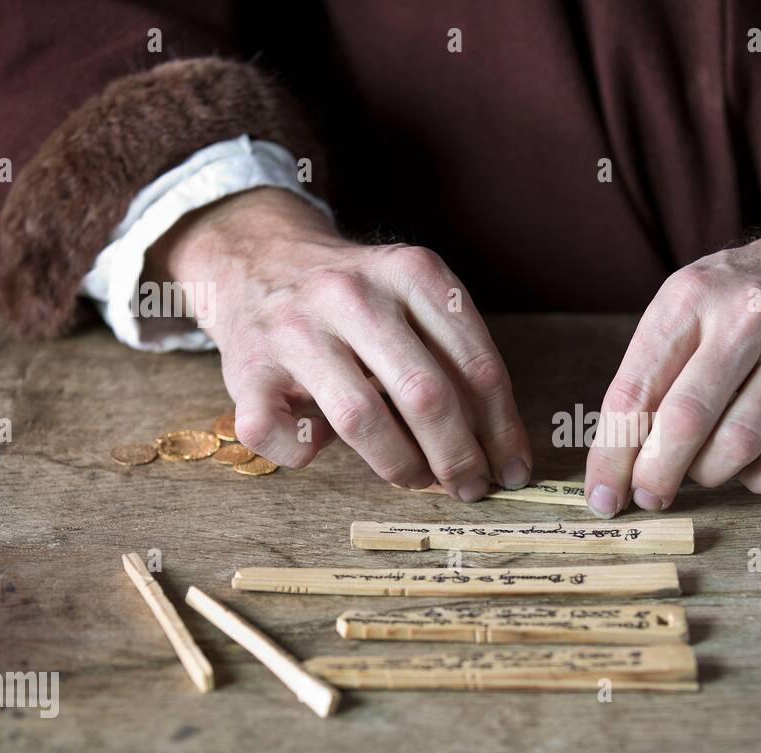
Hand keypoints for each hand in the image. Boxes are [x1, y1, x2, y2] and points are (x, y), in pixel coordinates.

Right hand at [146, 188, 531, 499]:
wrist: (256, 256)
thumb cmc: (355, 299)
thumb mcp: (413, 297)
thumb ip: (454, 357)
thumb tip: (499, 449)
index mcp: (411, 272)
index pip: (475, 364)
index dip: (502, 428)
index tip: (514, 467)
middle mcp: (352, 294)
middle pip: (425, 394)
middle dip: (459, 456)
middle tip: (472, 487)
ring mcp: (295, 329)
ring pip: (361, 418)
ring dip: (400, 465)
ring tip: (418, 480)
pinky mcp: (246, 367)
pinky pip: (284, 435)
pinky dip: (306, 455)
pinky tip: (320, 446)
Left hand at [584, 147, 760, 515]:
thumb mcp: (700, 297)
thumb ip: (660, 366)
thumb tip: (618, 455)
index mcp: (692, 295)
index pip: (633, 391)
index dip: (610, 457)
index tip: (602, 497)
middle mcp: (747, 317)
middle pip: (683, 422)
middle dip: (655, 476)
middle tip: (649, 498)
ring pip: (737, 449)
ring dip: (711, 476)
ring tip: (708, 468)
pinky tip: (758, 464)